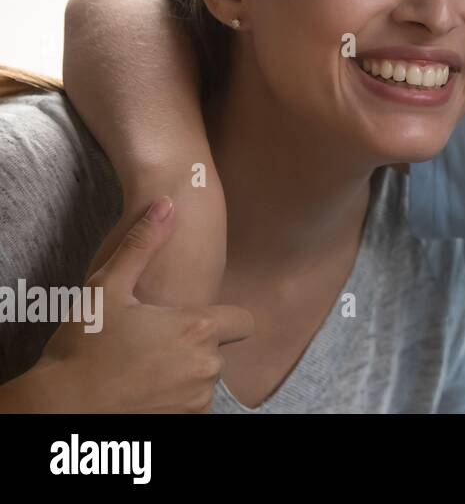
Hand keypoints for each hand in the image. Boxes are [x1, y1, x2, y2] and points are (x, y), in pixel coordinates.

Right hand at [31, 197, 252, 412]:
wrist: (60, 407)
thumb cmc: (82, 346)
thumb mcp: (106, 288)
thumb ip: (142, 244)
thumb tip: (167, 202)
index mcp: (198, 329)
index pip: (244, 322)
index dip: (223, 318)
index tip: (194, 317)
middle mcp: (207, 366)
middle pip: (218, 349)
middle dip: (194, 343)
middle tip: (152, 339)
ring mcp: (197, 399)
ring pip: (204, 376)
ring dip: (184, 369)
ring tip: (141, 362)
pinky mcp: (182, 422)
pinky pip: (190, 402)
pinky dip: (174, 394)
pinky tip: (140, 383)